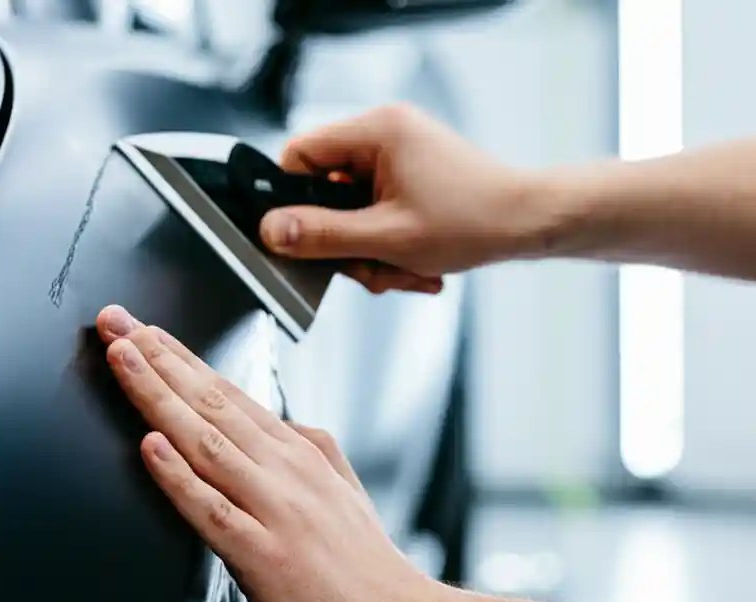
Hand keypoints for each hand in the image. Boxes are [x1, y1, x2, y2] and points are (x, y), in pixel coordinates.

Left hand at [95, 304, 452, 601]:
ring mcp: (275, 511)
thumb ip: (310, 455)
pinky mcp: (266, 557)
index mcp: (300, 454)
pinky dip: (179, 476)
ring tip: (123, 359)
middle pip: (210, 401)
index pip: (228, 392)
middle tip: (115, 322)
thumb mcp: (344, 493)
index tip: (141, 329)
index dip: (179, 358)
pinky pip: (212, 510)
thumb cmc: (371, 576)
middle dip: (156, 358)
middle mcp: (286, 472)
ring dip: (158, 396)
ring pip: (205, 441)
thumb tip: (282, 424)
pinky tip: (151, 447)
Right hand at [261, 104, 549, 292]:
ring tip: (400, 270)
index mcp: (376, 131)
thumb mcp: (386, 238)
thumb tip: (271, 231)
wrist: (530, 225)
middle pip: (324, 190)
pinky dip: (386, 244)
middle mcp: (386, 133)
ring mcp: (399, 153)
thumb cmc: (476, 221)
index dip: (294, 201)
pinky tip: (411, 264)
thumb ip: (321, 234)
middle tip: (369, 266)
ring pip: (349, 209)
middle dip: (344, 240)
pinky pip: (374, 211)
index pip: (299, 155)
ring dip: (368, 250)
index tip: (306, 236)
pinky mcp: (410, 173)